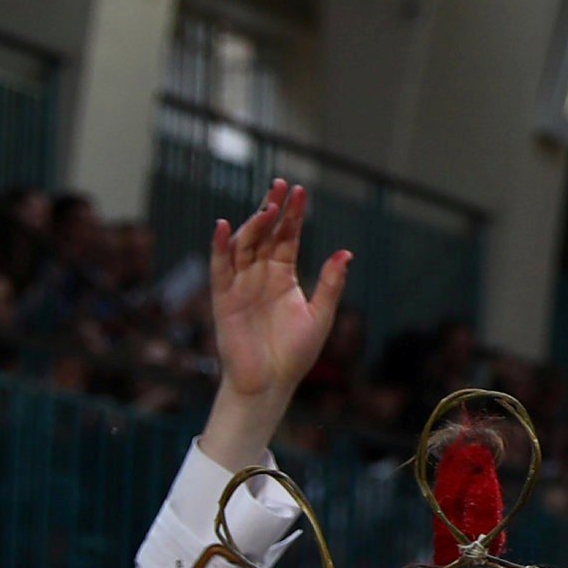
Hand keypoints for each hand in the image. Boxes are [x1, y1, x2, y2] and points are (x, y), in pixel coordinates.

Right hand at [200, 180, 348, 469]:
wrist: (270, 382)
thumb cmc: (295, 353)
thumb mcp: (320, 315)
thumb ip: (331, 284)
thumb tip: (346, 253)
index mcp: (284, 276)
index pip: (288, 238)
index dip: (293, 216)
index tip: (299, 191)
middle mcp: (261, 275)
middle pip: (265, 234)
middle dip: (272, 209)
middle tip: (280, 185)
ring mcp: (241, 284)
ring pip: (244, 246)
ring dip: (253, 225)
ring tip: (266, 206)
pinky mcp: (223, 298)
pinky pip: (221, 268)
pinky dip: (220, 248)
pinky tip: (224, 227)